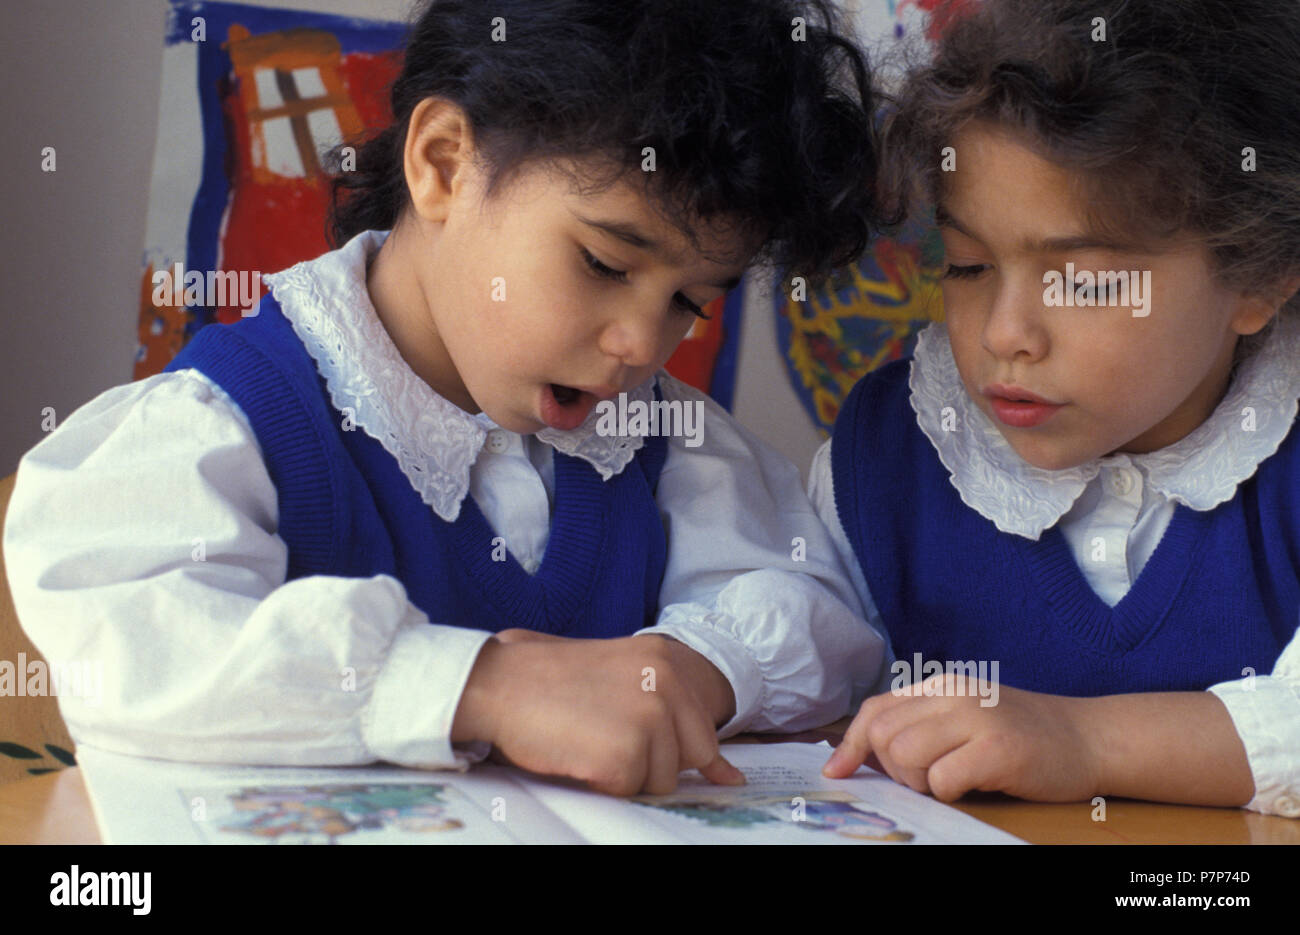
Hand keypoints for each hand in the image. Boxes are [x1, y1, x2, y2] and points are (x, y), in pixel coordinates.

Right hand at [453, 630, 742, 795]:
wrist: (498, 682)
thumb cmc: (547, 680)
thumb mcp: (619, 676)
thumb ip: (667, 708)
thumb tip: (724, 771)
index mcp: (666, 662)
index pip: (704, 730)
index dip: (699, 758)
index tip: (719, 777)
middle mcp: (667, 686)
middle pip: (688, 759)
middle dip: (654, 763)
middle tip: (609, 742)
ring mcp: (649, 719)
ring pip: (658, 780)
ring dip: (624, 773)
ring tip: (586, 739)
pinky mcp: (625, 753)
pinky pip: (626, 790)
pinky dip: (600, 782)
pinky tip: (575, 752)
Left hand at [821, 674, 1102, 802]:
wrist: (1088, 738)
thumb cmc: (1021, 736)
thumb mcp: (965, 717)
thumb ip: (920, 725)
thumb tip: (860, 755)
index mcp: (940, 685)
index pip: (874, 709)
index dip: (850, 744)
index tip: (837, 772)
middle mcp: (953, 693)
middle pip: (882, 735)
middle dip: (892, 769)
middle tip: (927, 779)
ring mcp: (976, 717)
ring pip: (904, 756)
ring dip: (920, 782)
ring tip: (952, 780)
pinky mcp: (997, 748)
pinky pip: (942, 779)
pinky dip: (949, 793)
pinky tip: (973, 785)